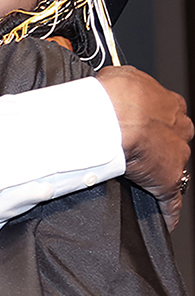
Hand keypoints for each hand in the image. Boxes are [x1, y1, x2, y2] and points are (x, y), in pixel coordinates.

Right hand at [97, 65, 192, 230]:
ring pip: (174, 167)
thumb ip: (124, 84)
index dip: (155, 122)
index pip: (168, 116)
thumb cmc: (116, 95)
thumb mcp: (119, 76)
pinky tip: (165, 218)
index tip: (142, 127)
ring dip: (159, 174)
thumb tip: (114, 85)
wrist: (115, 116)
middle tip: (139, 151)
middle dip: (161, 147)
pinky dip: (169, 211)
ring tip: (141, 181)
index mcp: (170, 104)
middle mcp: (180, 129)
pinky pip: (172, 201)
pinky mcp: (169, 181)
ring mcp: (177, 156)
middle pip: (175, 141)